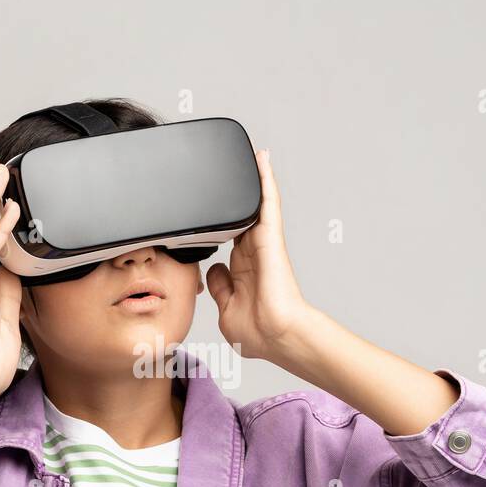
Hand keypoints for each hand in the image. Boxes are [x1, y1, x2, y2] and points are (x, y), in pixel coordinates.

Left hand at [205, 148, 312, 363]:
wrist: (277, 334)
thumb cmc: (259, 331)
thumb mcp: (226, 309)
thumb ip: (219, 287)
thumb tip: (214, 270)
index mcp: (242, 270)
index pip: (227, 238)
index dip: (218, 221)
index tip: (208, 207)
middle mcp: (253, 253)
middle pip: (241, 215)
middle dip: (234, 193)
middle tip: (226, 168)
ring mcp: (263, 243)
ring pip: (255, 203)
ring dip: (252, 179)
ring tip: (247, 152)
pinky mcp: (270, 237)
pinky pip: (267, 202)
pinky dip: (265, 180)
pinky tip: (262, 158)